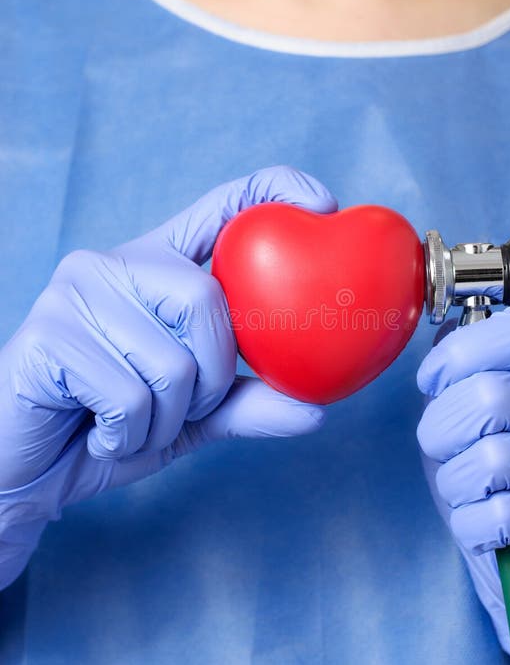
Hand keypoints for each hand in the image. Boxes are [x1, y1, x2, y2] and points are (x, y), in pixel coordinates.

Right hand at [0, 165, 337, 589]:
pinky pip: (128, 393)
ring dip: (165, 418)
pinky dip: (127, 434)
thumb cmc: (111, 428)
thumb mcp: (191, 417)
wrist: (26, 474)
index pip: (223, 204)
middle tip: (180, 410)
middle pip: (206, 298)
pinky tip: (98, 432)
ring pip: (172, 359)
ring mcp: (77, 290)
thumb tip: (315, 408)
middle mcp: (117, 262)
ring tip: (129, 424)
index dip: (275, 190)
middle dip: (211, 377)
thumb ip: (246, 404)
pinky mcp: (47, 331)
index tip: (325, 204)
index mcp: (161, 267)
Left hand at [416, 306, 509, 664]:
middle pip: (489, 396)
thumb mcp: (468, 422)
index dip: (463, 352)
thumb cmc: (497, 485)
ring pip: (491, 460)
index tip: (435, 380)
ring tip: (469, 492)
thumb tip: (444, 339)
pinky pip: (498, 516)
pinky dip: (473, 526)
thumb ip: (457, 380)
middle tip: (447, 450)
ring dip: (457, 483)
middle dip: (443, 430)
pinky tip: (485, 526)